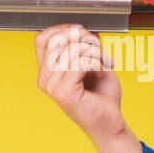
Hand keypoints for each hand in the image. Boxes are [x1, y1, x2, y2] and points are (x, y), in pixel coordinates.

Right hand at [34, 23, 125, 142]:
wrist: (110, 123)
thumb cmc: (102, 97)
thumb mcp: (91, 63)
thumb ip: (82, 46)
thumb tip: (80, 29)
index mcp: (47, 72)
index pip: (43, 38)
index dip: (63, 29)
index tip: (83, 34)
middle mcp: (45, 79)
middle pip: (58, 40)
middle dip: (83, 38)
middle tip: (99, 49)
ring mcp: (52, 87)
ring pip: (73, 50)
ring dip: (95, 51)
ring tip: (104, 62)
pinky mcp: (65, 93)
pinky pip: (81, 62)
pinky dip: (97, 62)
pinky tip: (102, 70)